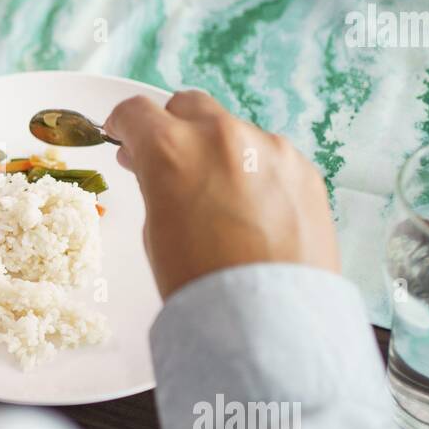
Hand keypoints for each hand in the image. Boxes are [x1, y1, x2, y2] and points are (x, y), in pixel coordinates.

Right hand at [104, 91, 338, 299]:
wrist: (269, 323)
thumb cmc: (201, 286)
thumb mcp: (155, 231)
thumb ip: (154, 183)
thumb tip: (151, 162)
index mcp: (172, 149)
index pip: (136, 112)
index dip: (124, 124)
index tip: (124, 136)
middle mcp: (222, 136)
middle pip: (187, 106)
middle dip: (174, 127)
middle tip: (170, 162)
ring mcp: (270, 148)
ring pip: (232, 130)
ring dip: (219, 152)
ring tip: (221, 199)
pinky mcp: (304, 169)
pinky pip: (270, 156)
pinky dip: (256, 172)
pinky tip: (256, 212)